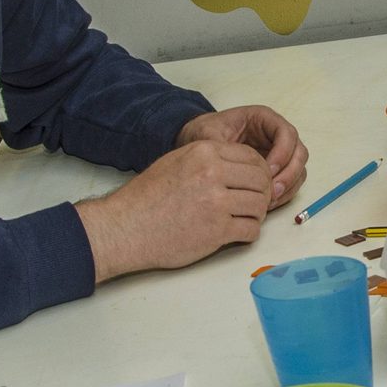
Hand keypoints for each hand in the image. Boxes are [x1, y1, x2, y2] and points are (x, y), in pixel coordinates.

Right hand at [75, 140, 274, 280]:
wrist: (124, 229)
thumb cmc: (146, 198)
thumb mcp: (176, 162)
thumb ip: (208, 159)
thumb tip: (240, 165)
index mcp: (204, 152)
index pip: (252, 157)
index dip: (259, 172)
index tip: (254, 184)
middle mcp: (213, 173)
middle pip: (261, 180)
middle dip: (262, 193)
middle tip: (254, 204)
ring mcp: (216, 203)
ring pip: (260, 205)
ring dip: (256, 214)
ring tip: (244, 218)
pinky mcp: (217, 231)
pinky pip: (251, 230)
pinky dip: (248, 233)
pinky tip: (237, 233)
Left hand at [178, 106, 308, 206]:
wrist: (196, 143)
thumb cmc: (203, 133)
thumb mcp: (207, 134)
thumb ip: (221, 145)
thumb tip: (232, 165)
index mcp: (263, 119)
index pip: (286, 133)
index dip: (283, 152)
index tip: (267, 170)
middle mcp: (275, 136)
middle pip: (299, 153)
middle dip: (289, 173)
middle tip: (272, 190)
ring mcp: (279, 154)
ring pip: (298, 170)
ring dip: (289, 187)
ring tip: (268, 201)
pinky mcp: (276, 171)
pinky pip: (290, 184)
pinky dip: (284, 195)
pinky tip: (267, 204)